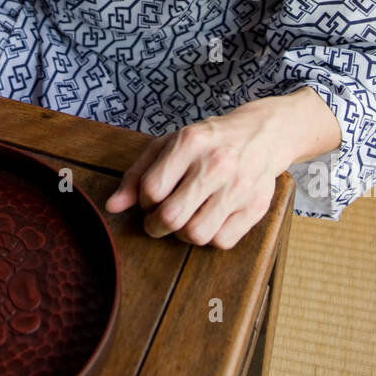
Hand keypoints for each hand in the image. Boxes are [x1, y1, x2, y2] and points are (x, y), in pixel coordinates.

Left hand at [104, 103, 285, 248]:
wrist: (262, 134)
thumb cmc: (207, 142)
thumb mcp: (168, 145)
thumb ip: (137, 174)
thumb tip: (112, 207)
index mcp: (190, 142)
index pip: (151, 189)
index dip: (143, 202)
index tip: (149, 200)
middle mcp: (217, 163)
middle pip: (171, 216)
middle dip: (156, 226)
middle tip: (159, 221)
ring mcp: (239, 186)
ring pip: (196, 234)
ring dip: (183, 234)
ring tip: (186, 219)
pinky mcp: (256, 206)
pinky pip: (222, 241)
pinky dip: (211, 237)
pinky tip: (210, 219)